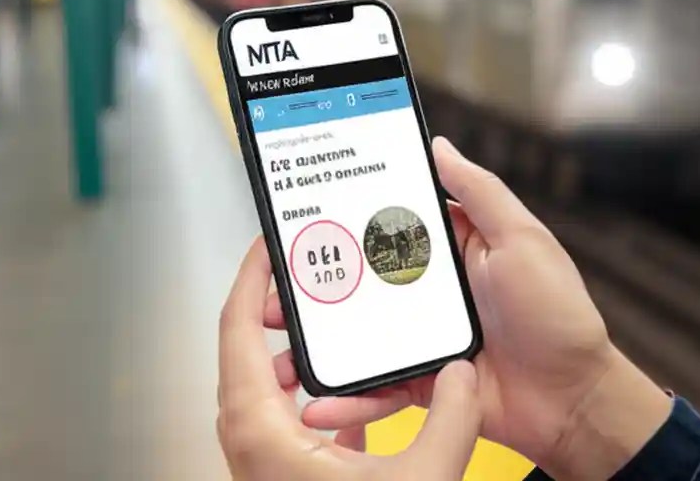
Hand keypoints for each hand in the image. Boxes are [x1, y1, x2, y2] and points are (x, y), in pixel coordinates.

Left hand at [218, 236, 482, 480]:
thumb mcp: (421, 478)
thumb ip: (450, 419)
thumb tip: (463, 373)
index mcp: (260, 427)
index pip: (237, 326)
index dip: (252, 274)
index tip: (270, 243)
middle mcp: (248, 438)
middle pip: (247, 347)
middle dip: (281, 306)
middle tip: (307, 273)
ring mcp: (260, 457)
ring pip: (266, 382)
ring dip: (298, 352)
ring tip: (328, 325)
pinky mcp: (280, 474)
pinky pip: (286, 416)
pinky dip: (311, 393)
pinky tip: (348, 395)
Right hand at [293, 138, 672, 478]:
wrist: (573, 400)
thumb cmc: (558, 316)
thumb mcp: (522, 240)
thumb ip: (480, 192)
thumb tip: (440, 147)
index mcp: (452, 249)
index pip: (389, 223)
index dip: (348, 218)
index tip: (305, 213)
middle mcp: (430, 292)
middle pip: (359, 281)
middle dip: (314, 285)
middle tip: (275, 286)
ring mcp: (422, 339)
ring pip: (355, 336)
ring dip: (318, 344)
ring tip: (282, 346)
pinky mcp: (420, 383)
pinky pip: (374, 389)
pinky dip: (347, 398)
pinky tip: (320, 400)